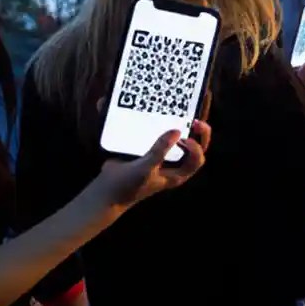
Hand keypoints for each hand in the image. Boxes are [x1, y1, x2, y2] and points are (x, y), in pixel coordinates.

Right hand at [90, 120, 210, 209]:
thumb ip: (160, 151)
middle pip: (194, 147)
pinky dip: (162, 127)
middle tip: (194, 120)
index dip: (197, 147)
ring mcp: (162, 157)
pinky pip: (160, 137)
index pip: (198, 159)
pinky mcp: (150, 150)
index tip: (185, 137)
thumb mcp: (145, 169)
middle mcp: (174, 165)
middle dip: (198, 133)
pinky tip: (159, 116)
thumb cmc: (129, 185)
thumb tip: (177, 132)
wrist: (106, 191)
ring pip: (179, 140)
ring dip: (183, 128)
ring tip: (182, 114)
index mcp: (178, 174)